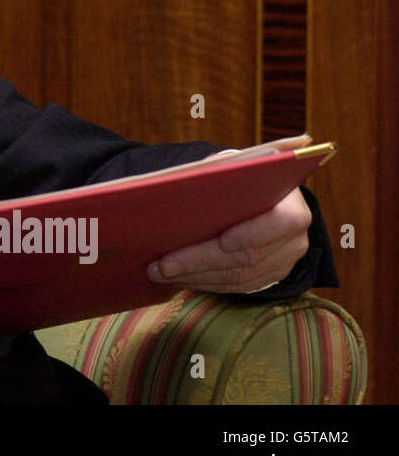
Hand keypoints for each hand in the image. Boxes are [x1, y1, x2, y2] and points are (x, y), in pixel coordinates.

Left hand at [146, 188, 311, 293]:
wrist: (258, 196)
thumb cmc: (239, 178)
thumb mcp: (233, 168)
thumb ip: (219, 175)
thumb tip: (178, 188)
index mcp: (292, 205)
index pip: (281, 222)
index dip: (251, 233)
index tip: (222, 240)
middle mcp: (295, 238)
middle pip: (249, 257)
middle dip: (201, 261)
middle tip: (163, 265)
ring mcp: (284, 262)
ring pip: (239, 278)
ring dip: (196, 277)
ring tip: (160, 272)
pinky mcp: (270, 278)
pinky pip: (236, 287)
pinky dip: (205, 283)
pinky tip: (179, 278)